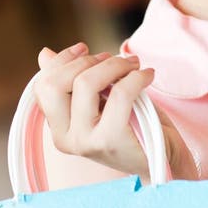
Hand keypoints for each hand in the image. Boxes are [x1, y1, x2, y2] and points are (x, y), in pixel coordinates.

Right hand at [35, 43, 198, 183]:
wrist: (163, 159)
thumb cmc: (132, 127)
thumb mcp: (100, 101)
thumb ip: (71, 81)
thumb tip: (44, 54)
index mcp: (58, 129)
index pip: (44, 86)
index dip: (64, 60)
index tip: (86, 48)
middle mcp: (65, 139)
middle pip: (57, 83)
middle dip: (88, 61)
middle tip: (115, 59)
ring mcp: (85, 142)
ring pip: (86, 83)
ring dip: (114, 65)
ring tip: (133, 65)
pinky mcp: (111, 140)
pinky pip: (119, 93)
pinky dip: (136, 77)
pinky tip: (148, 75)